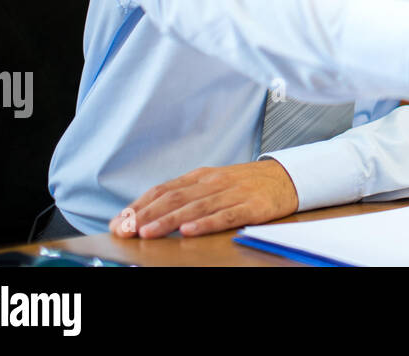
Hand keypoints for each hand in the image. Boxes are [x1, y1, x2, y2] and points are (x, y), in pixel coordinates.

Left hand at [111, 159, 298, 237]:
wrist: (289, 178)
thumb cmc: (246, 184)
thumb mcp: (215, 183)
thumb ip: (188, 194)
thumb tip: (150, 211)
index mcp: (202, 176)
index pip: (164, 189)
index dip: (140, 205)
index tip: (119, 221)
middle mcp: (214, 182)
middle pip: (175, 197)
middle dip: (146, 215)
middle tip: (125, 230)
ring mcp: (234, 193)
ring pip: (196, 207)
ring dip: (168, 220)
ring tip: (147, 233)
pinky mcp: (252, 206)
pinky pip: (226, 215)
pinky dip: (206, 223)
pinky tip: (189, 231)